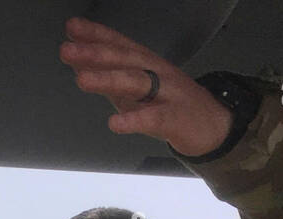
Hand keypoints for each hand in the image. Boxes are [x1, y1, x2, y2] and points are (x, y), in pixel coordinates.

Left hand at [59, 17, 233, 156]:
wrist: (214, 126)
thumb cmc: (171, 105)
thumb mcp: (136, 89)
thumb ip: (109, 77)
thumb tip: (79, 64)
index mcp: (146, 64)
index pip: (119, 44)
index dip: (96, 35)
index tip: (72, 28)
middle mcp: (157, 72)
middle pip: (125, 59)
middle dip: (95, 53)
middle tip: (68, 50)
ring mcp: (168, 94)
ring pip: (136, 83)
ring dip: (108, 79)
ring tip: (82, 79)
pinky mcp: (176, 119)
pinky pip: (154, 119)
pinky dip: (134, 120)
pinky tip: (114, 123)